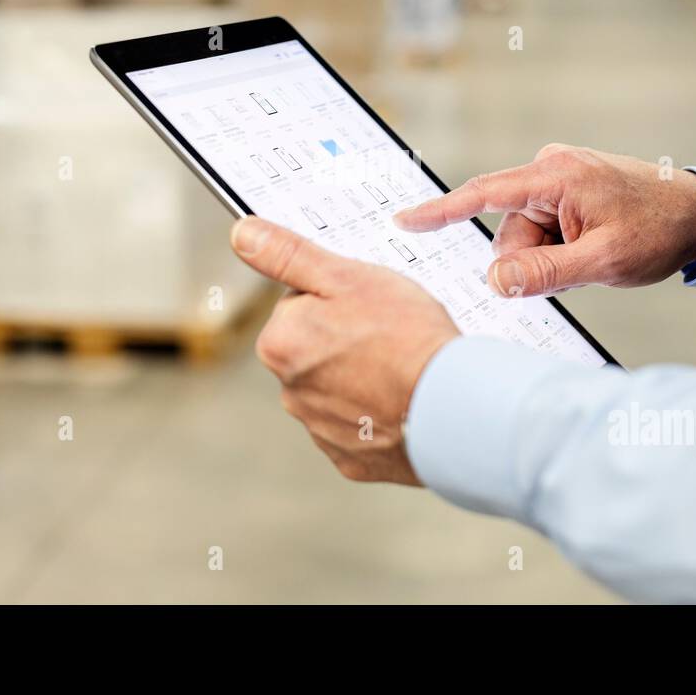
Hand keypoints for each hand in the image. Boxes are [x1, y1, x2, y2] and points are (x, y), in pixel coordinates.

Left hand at [230, 216, 458, 485]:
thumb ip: (288, 255)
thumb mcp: (345, 277)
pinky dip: (377, 414)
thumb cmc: (404, 337)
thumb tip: (243, 234)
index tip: (369, 305)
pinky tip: (403, 401)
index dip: (338, 298)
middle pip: (316, 349)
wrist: (452, 408)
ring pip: (338, 388)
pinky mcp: (351, 461)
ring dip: (362, 378)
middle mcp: (290, 392)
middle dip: (346, 339)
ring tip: (402, 369)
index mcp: (280, 343)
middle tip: (389, 334)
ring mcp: (320, 430)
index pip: (300, 305)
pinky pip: (359, 426)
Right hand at [394, 145, 695, 297]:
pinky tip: (590, 249)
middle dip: (532, 260)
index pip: (483, 195)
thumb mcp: (602, 263)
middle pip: (508, 232)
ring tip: (592, 258)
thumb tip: (494, 280)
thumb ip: (544, 273)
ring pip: (524, 236)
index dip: (441, 212)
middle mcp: (550, 167)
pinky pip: (541, 229)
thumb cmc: (658, 232)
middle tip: (579, 269)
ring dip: (549, 258)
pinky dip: (558, 249)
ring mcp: (558, 177)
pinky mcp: (565, 189)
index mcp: (556, 175)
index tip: (404, 221)